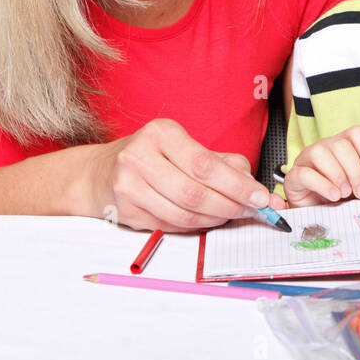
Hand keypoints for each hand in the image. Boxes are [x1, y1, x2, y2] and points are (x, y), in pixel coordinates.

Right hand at [87, 118, 285, 231]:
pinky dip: (194, 226)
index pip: (205, 165)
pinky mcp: (126, 210)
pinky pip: (170, 225)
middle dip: (230, 206)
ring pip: (183, 214)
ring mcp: (129, 186)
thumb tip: (255, 185)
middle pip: (195, 193)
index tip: (260, 197)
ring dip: (214, 219)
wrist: (99, 173)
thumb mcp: (184, 146)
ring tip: (229, 215)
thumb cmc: (150, 156)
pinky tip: (204, 219)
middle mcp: (140, 157)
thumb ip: (222, 163)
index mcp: (161, 133)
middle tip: (250, 211)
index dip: (237, 185)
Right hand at [283, 126, 359, 206]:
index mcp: (346, 142)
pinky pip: (304, 173)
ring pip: (320, 152)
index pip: (357, 132)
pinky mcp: (294, 177)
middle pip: (340, 145)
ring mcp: (307, 159)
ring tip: (346, 193)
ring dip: (338, 175)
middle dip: (355, 171)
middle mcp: (326, 146)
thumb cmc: (356, 193)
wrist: (336, 219)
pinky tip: (334, 196)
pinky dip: (322, 185)